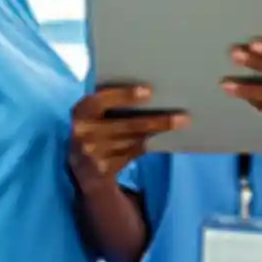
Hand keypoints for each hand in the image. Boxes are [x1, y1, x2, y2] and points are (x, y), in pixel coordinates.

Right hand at [68, 85, 188, 190]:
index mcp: (79, 113)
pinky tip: (164, 137)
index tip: (149, 91)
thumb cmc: (94, 127)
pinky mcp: (104, 170)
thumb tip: (148, 91)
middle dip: (156, 121)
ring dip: (157, 131)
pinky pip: (133, 153)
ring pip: (133, 140)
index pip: (99, 101)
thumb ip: (108, 101)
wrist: (81, 166)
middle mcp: (82, 135)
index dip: (123, 95)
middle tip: (182, 116)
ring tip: (179, 122)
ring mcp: (92, 155)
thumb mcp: (93, 114)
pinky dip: (149, 143)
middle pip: (125, 126)